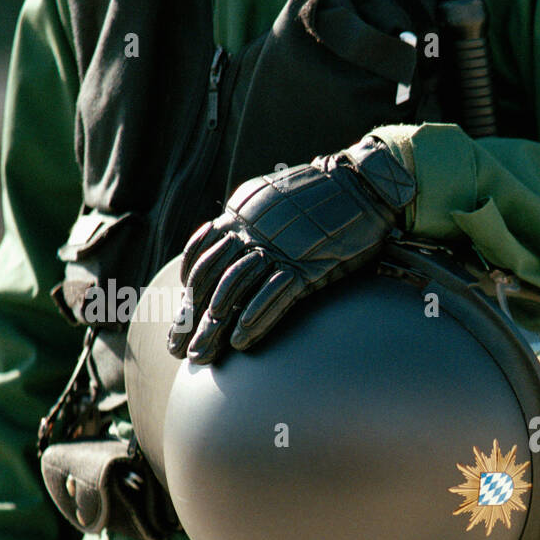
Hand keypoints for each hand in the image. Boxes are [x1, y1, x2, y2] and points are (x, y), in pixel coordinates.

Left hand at [169, 135, 416, 363]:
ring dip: (216, 326)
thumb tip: (234, 238)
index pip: (202, 254)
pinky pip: (273, 296)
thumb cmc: (323, 197)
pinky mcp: (306, 266)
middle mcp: (252, 232)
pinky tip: (240, 342)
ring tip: (203, 354)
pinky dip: (255, 319)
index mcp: (241, 215)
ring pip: (235, 290)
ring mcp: (278, 250)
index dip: (189, 286)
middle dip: (191, 318)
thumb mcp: (274, 200)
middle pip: (211, 279)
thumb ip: (252, 221)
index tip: (183, 312)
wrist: (362, 185)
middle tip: (178, 349)